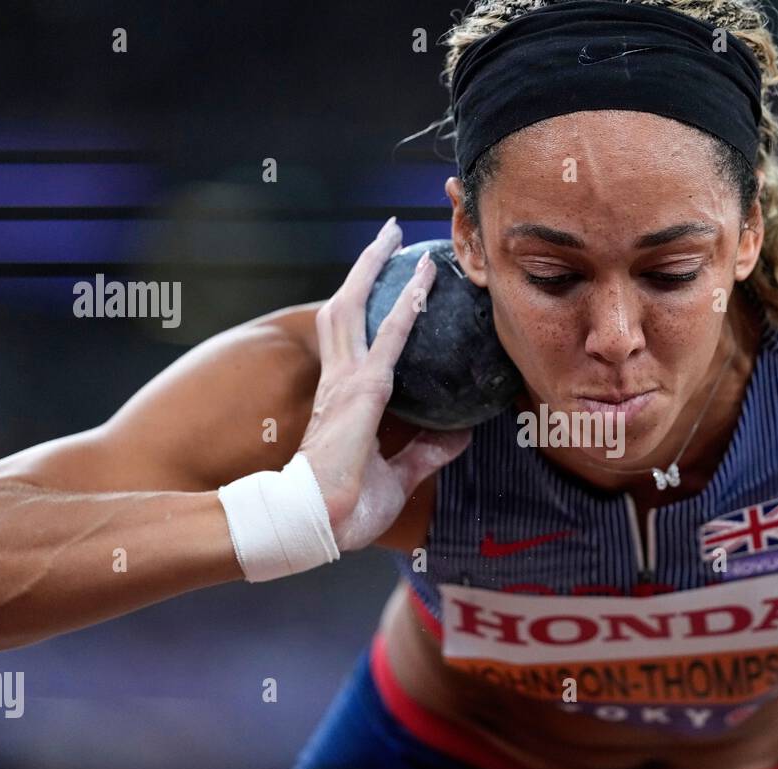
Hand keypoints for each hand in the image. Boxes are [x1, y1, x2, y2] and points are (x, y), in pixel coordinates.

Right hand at [299, 218, 471, 550]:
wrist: (316, 525)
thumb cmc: (347, 508)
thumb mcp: (399, 476)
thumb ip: (427, 452)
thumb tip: (460, 433)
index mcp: (341, 398)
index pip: (353, 340)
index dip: (367, 307)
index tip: (387, 283)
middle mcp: (338, 380)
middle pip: (346, 307)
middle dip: (365, 268)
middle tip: (387, 237)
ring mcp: (345, 382)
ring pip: (356, 306)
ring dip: (375, 267)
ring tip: (394, 235)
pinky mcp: (361, 391)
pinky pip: (389, 335)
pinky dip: (407, 304)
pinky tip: (425, 278)